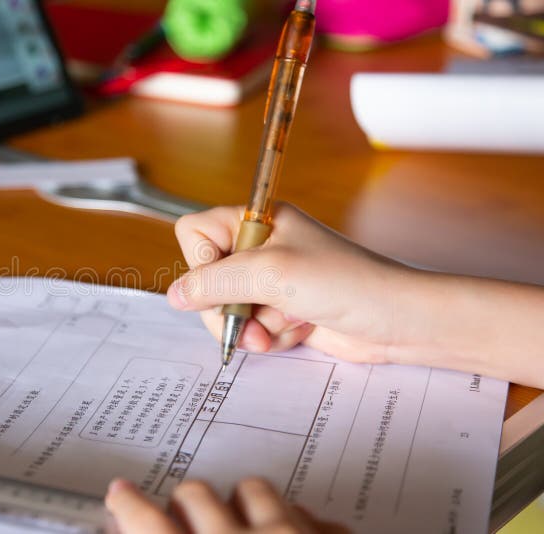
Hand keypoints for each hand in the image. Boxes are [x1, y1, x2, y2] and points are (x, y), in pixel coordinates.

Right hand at [105, 477, 346, 533]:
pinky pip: (306, 513)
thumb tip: (137, 528)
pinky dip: (296, 524)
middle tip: (188, 517)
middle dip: (188, 504)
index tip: (120, 494)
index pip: (146, 523)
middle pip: (197, 494)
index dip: (128, 507)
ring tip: (244, 526)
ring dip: (243, 506)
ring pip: (254, 490)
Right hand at [167, 203, 543, 386]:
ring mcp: (271, 280)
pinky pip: (252, 327)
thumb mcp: (271, 275)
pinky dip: (270, 336)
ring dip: (253, 327)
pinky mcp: (283, 309)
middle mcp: (259, 247)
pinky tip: (298, 332)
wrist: (396, 320)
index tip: (227, 280)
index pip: (195, 233)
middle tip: (252, 321)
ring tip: (283, 328)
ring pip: (228, 310)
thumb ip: (215, 283)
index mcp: (256, 221)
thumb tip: (174, 295)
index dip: (200, 262)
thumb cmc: (344, 283)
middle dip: (229, 309)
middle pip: (206, 279)